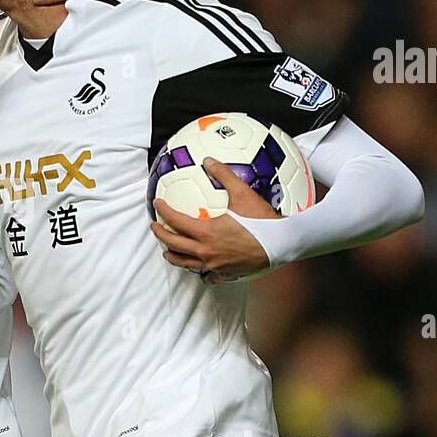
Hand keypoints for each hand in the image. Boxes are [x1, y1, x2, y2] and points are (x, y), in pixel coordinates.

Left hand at [150, 159, 280, 279]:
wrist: (282, 244)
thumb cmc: (263, 220)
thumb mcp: (242, 194)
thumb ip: (224, 175)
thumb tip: (209, 160)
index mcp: (206, 232)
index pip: (175, 221)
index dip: (163, 211)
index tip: (157, 204)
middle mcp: (205, 251)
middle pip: (173, 244)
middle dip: (160, 234)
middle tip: (155, 226)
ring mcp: (214, 265)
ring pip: (185, 263)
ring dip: (173, 255)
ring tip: (168, 251)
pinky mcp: (225, 273)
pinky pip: (208, 276)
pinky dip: (201, 272)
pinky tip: (201, 269)